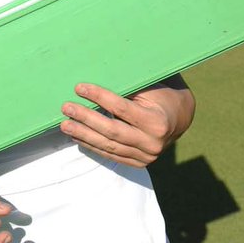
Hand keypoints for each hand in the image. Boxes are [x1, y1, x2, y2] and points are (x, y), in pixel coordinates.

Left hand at [59, 75, 194, 167]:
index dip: (99, 97)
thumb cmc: (159, 96)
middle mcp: (152, 143)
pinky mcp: (138, 163)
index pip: (121, 109)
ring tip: (65, 125)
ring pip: (109, 146)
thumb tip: (94, 80)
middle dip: (86, 119)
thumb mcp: (149, 89)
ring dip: (83, 135)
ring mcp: (145, 156)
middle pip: (112, 130)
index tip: (79, 88)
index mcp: (156, 121)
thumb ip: (127, 89)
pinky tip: (77, 136)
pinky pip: (111, 154)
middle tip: (66, 108)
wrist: (178, 119)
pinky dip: (92, 145)